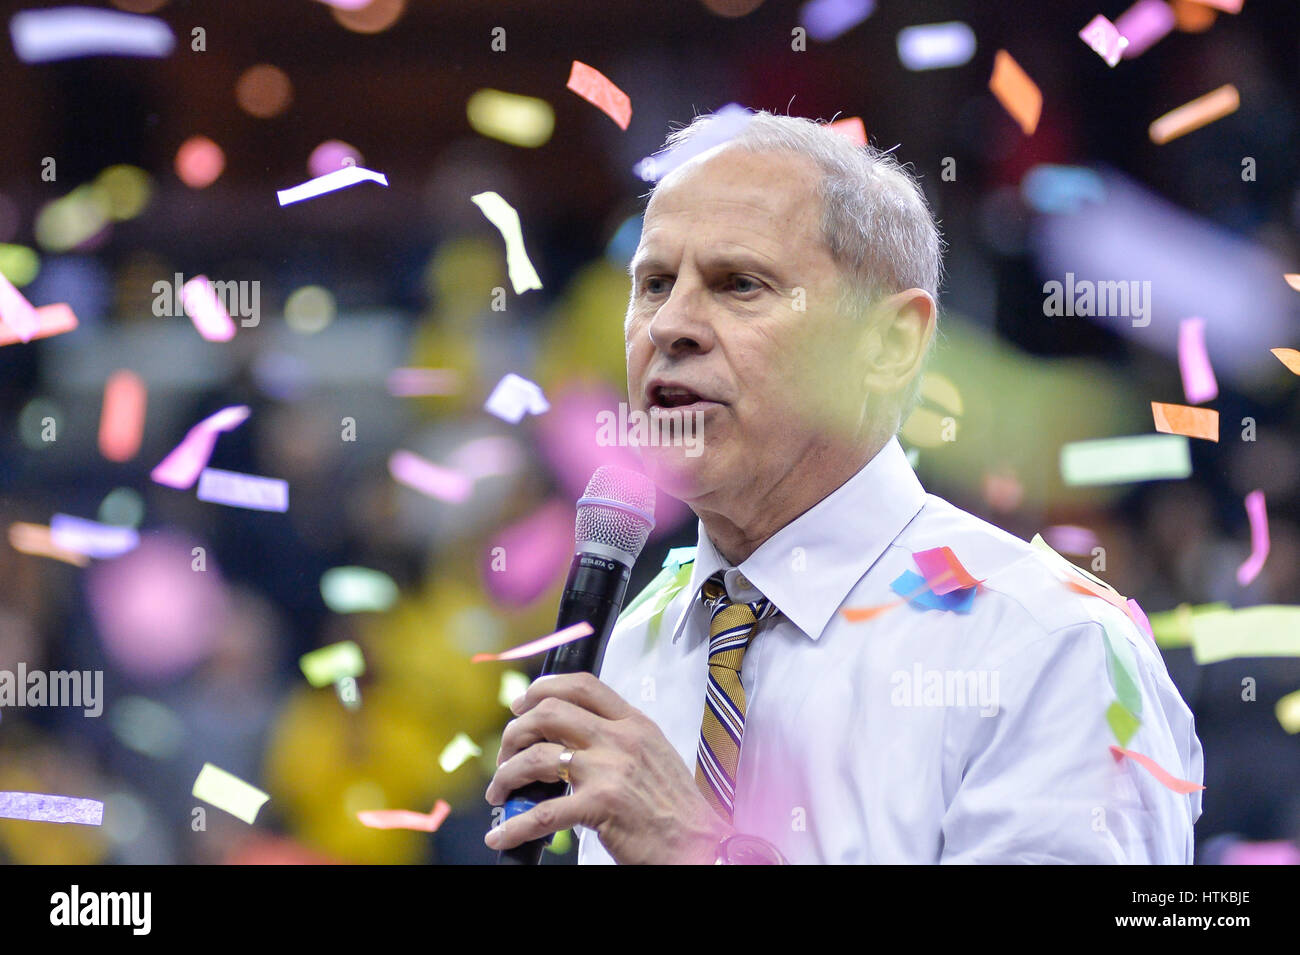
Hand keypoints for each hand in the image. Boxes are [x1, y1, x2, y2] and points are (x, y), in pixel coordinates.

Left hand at [484, 672, 731, 863]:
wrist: (698, 844)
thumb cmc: (676, 807)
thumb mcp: (653, 755)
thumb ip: (617, 740)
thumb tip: (569, 740)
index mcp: (634, 723)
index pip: (581, 685)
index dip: (542, 689)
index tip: (521, 705)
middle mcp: (620, 738)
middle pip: (549, 713)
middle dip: (515, 731)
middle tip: (505, 753)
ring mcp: (609, 770)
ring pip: (537, 757)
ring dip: (506, 775)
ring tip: (499, 792)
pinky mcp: (601, 805)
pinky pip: (543, 813)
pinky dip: (514, 827)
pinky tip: (502, 835)